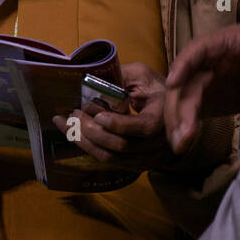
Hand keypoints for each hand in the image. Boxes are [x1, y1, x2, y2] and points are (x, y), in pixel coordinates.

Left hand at [53, 62, 173, 171]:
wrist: (174, 116)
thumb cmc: (155, 91)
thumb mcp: (143, 75)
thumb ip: (122, 75)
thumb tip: (92, 77)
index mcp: (163, 117)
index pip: (143, 127)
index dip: (119, 123)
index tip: (98, 114)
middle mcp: (156, 143)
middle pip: (122, 146)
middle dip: (93, 131)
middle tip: (74, 113)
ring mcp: (145, 157)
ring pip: (111, 158)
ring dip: (84, 141)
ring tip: (66, 123)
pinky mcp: (133, 164)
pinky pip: (107, 161)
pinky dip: (88, 147)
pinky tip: (72, 133)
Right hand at [164, 22, 239, 152]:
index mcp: (230, 41)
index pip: (200, 49)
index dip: (184, 64)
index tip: (173, 83)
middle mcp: (213, 60)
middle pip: (187, 79)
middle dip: (179, 104)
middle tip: (183, 132)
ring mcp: (211, 80)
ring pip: (185, 96)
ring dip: (178, 119)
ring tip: (180, 144)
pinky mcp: (214, 98)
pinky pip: (194, 109)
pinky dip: (186, 125)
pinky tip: (183, 142)